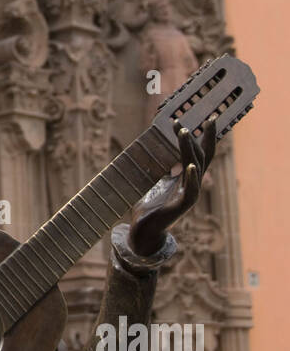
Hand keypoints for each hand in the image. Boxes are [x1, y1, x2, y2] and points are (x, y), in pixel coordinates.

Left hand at [129, 114, 217, 256]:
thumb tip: (156, 151)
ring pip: (195, 167)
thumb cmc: (149, 208)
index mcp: (186, 178)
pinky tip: (191, 167)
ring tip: (185, 131)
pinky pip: (191, 190)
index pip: (198, 153)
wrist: (143, 232)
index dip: (202, 136)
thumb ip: (161, 169)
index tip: (202, 118)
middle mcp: (191, 184)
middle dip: (206, 137)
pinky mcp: (182, 206)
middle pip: (203, 156)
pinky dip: (192, 178)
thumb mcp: (155, 182)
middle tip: (208, 118)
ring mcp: (189, 194)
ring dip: (190, 148)